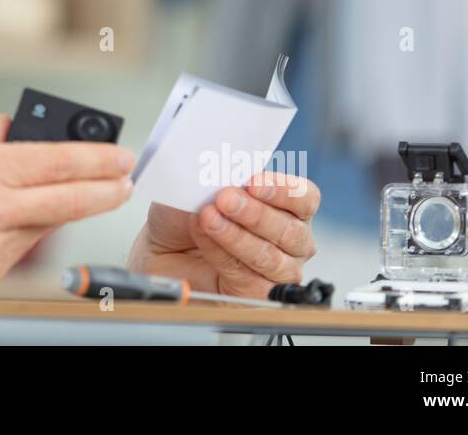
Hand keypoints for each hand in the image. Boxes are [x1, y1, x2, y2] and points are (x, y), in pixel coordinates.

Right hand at [0, 112, 135, 307]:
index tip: (121, 155)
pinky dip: (23, 233)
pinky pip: (17, 250)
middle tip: (126, 180)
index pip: (55, 162)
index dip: (96, 159)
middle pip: (69, 200)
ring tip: (73, 194)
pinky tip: (14, 221)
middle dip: (106, 189)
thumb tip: (4, 132)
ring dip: (61, 210)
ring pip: (45, 227)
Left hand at [125, 172, 319, 298]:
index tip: (253, 181)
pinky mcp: (254, 294)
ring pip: (269, 257)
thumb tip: (223, 173)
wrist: (162, 250)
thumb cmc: (189, 216)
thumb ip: (219, 181)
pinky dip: (221, 253)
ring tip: (208, 217)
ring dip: (236, 235)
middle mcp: (290, 242)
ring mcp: (277, 271)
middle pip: (291, 231)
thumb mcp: (200, 188)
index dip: (284, 190)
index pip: (305, 199)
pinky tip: (204, 237)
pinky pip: (245, 277)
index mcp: (288, 208)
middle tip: (225, 197)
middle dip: (256, 213)